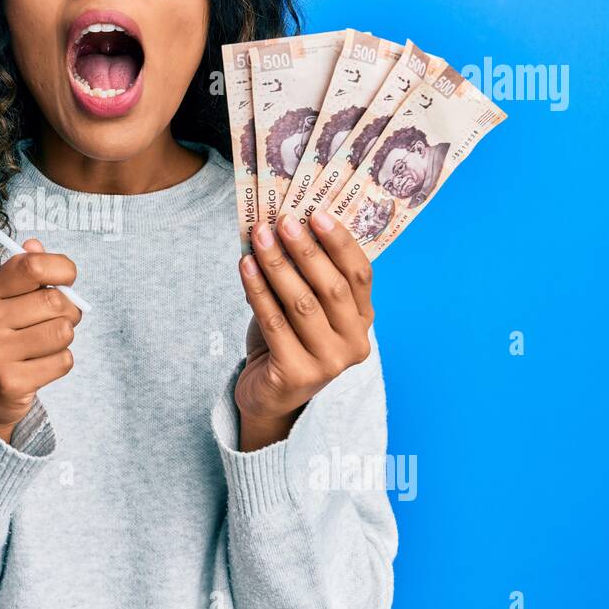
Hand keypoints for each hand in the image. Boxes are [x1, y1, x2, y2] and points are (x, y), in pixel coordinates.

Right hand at [0, 238, 80, 434]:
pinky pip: (62, 361)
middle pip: (54, 301)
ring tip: (49, 341)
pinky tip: (42, 364)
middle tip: (61, 318)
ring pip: (62, 332)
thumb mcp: (6, 300)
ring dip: (65, 336)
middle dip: (69, 309)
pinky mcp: (11, 382)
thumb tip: (35, 244)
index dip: (61, 268)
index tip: (67, 278)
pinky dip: (61, 361)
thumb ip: (24, 271)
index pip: (31, 266)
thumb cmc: (5, 335)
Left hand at [234, 210, 374, 450]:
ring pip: (301, 302)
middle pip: (331, 286)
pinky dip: (258, 290)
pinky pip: (274, 322)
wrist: (268, 395)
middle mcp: (354, 343)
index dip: (339, 242)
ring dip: (277, 265)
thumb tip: (283, 225)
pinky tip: (245, 266)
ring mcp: (329, 362)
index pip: (360, 274)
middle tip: (283, 220)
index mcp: (363, 320)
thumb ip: (303, 274)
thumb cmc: (286, 341)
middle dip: (305, 249)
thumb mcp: (303, 307)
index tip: (317, 213)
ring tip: (259, 237)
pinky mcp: (297, 375)